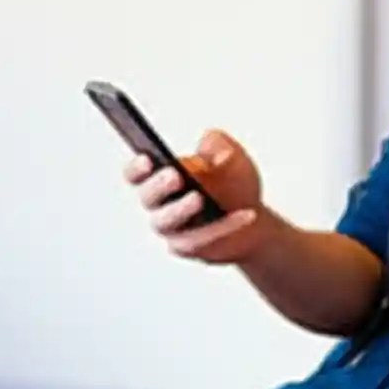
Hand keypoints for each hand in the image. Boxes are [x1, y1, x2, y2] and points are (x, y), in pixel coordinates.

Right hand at [123, 129, 271, 263]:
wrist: (252, 218)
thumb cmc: (233, 184)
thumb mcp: (233, 158)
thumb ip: (221, 146)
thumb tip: (209, 141)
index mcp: (161, 177)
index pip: (136, 174)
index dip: (136, 167)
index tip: (147, 159)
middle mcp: (160, 205)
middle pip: (148, 197)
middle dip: (159, 186)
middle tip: (175, 176)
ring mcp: (172, 229)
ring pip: (166, 222)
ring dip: (180, 209)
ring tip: (198, 198)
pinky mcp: (188, 247)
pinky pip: (198, 240)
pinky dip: (221, 227)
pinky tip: (244, 215)